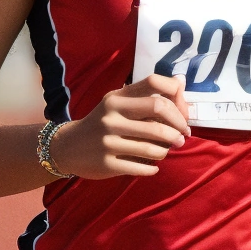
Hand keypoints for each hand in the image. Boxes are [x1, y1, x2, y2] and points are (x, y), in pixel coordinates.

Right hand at [53, 72, 190, 179]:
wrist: (67, 147)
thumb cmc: (101, 122)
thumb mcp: (117, 103)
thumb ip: (146, 94)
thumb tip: (181, 81)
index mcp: (116, 98)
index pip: (153, 83)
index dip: (176, 96)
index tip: (183, 113)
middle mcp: (111, 117)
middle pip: (158, 114)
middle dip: (178, 127)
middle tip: (182, 136)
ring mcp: (108, 142)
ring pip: (154, 146)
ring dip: (167, 150)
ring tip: (167, 150)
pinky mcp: (107, 164)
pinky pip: (142, 167)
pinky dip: (153, 167)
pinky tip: (153, 165)